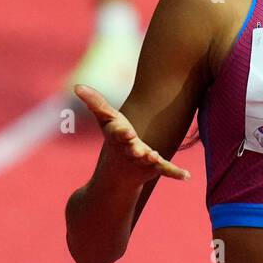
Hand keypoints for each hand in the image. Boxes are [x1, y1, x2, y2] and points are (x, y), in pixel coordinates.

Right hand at [73, 83, 191, 183]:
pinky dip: (176, 173)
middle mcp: (129, 149)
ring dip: (152, 160)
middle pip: (131, 148)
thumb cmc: (115, 138)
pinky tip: (186, 176)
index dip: (120, 132)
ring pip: (148, 160)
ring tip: (156, 158)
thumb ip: (95, 102)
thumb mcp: (106, 119)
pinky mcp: (156, 167)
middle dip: (135, 148)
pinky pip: (167, 170)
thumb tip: (76, 85)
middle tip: (139, 148)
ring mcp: (143, 159)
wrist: (120, 172)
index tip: (126, 130)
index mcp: (118, 137)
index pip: (117, 133)